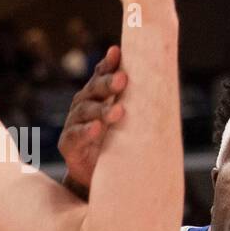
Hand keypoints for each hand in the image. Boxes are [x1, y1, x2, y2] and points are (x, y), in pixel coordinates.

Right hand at [57, 45, 127, 194]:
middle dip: (107, 83)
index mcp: (97, 96)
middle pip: (93, 90)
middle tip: (123, 79)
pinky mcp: (68, 145)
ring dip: (101, 110)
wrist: (101, 178)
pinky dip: (87, 132)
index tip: (118, 52)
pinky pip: (76, 136)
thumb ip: (137, 100)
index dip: (108, 64)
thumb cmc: (118, 144)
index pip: (101, 75)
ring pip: (85, 111)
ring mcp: (73, 124)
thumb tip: (161, 75)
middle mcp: (83, 105)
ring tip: (118, 111)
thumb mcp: (129, 121)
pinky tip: (98, 128)